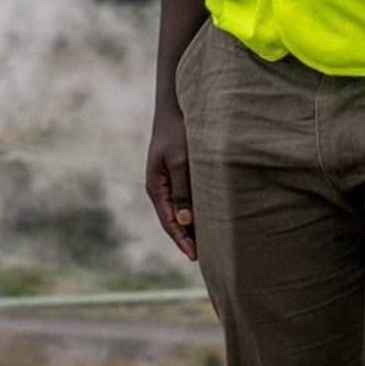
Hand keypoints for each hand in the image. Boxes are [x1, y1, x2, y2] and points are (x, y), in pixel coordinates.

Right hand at [146, 105, 196, 260]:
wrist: (175, 108)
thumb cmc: (177, 132)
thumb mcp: (180, 161)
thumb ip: (183, 190)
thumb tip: (185, 221)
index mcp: (156, 188)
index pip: (169, 222)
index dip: (182, 241)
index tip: (195, 257)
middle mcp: (160, 188)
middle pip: (173, 221)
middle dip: (186, 239)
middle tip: (204, 258)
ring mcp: (168, 182)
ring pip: (180, 211)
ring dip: (191, 227)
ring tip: (208, 245)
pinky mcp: (178, 174)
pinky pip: (185, 200)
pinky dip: (195, 212)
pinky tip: (207, 218)